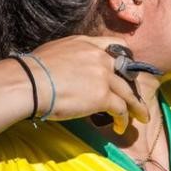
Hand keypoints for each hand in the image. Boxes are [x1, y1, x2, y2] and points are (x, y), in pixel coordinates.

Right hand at [22, 36, 150, 132]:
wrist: (29, 82)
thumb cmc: (31, 71)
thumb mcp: (55, 51)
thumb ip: (71, 56)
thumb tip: (69, 68)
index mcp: (86, 44)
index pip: (115, 45)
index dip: (124, 58)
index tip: (127, 68)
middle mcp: (99, 57)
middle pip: (126, 72)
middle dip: (133, 86)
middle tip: (137, 98)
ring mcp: (103, 76)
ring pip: (128, 93)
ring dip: (136, 107)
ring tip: (141, 117)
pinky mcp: (102, 95)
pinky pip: (120, 109)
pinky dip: (122, 120)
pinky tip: (119, 127)